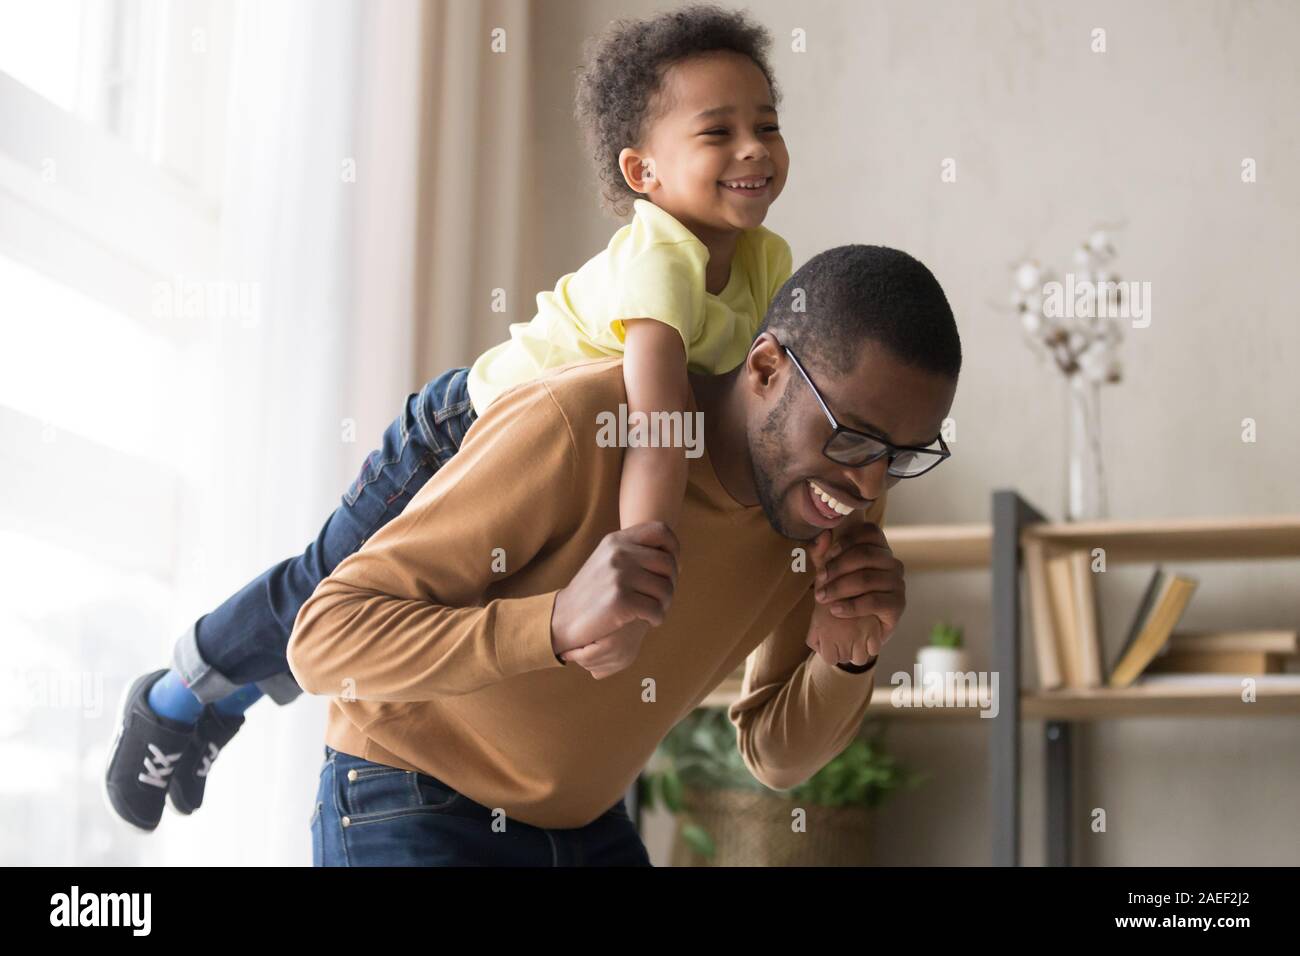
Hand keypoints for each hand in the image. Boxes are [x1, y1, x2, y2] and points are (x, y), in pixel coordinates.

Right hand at [550, 521, 679, 678]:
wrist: (562, 617)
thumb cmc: (592, 592)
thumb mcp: (608, 560)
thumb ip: (635, 552)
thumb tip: (675, 558)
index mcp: (616, 540)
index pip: (661, 531)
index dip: (674, 549)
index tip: (672, 567)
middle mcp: (619, 553)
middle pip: (668, 564)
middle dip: (671, 583)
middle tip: (661, 597)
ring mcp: (619, 576)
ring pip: (666, 589)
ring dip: (665, 603)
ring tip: (654, 609)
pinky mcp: (620, 601)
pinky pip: (657, 609)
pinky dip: (657, 618)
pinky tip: (649, 621)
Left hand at [805, 523, 904, 666]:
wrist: (857, 630)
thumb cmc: (844, 593)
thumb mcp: (830, 572)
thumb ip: (822, 553)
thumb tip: (823, 535)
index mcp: (879, 548)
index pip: (869, 531)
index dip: (847, 540)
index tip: (828, 554)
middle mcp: (892, 563)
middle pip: (865, 554)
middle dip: (837, 566)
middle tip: (819, 580)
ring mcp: (898, 583)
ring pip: (867, 578)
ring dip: (839, 588)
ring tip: (822, 597)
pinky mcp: (898, 604)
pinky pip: (874, 601)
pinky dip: (851, 606)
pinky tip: (836, 610)